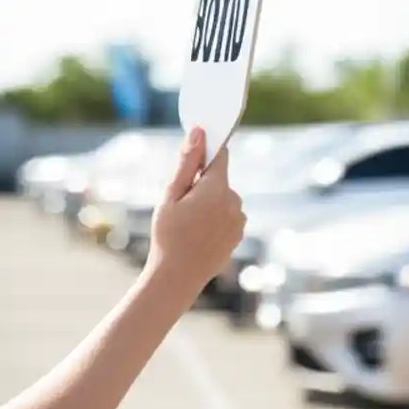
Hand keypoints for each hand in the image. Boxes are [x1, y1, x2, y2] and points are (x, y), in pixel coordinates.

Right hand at [146, 128, 245, 299]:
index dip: (208, 151)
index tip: (198, 150)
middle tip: (180, 205)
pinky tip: (199, 235)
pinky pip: (227, 217)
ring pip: (223, 200)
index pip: (220, 157)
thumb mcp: (171, 196)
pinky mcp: (239, 233)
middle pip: (219, 181)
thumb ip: (186, 163)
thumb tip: (199, 133)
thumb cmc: (168, 235)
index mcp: (217, 189)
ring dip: (208, 204)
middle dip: (202, 186)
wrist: (177, 276)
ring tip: (188, 224)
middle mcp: (235, 201)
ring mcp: (240, 219)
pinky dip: (214, 220)